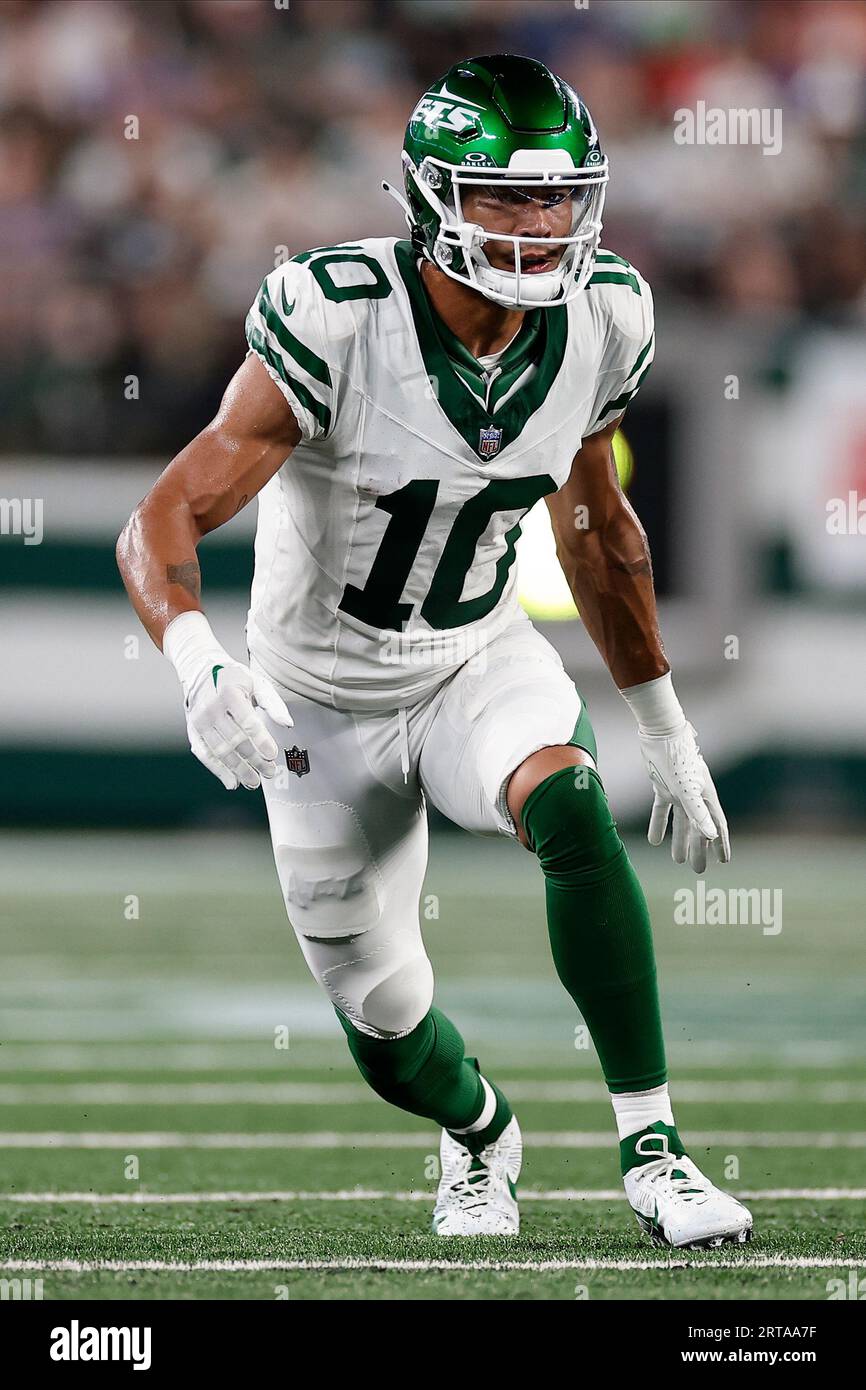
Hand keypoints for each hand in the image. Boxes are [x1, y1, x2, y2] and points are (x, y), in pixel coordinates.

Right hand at [184, 661, 292, 790]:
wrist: (200, 672)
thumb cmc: (235, 679)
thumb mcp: (257, 682)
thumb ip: (273, 703)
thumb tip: (287, 724)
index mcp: (230, 692)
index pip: (247, 721)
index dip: (261, 740)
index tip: (273, 755)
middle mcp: (211, 708)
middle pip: (235, 740)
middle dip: (254, 759)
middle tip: (269, 771)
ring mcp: (200, 721)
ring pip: (220, 751)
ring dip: (238, 769)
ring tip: (254, 781)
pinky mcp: (193, 731)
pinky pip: (205, 755)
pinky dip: (218, 771)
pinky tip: (232, 782)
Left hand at [638, 722, 730, 873]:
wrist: (660, 735)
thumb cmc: (677, 760)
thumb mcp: (688, 790)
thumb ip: (699, 813)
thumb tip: (712, 836)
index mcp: (706, 797)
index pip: (717, 826)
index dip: (720, 844)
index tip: (723, 861)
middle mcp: (695, 796)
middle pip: (699, 827)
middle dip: (700, 849)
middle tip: (698, 869)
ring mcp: (679, 791)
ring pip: (682, 821)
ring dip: (680, 840)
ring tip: (678, 860)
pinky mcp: (663, 786)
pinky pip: (662, 810)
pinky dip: (659, 825)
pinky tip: (654, 841)